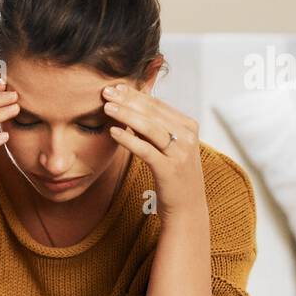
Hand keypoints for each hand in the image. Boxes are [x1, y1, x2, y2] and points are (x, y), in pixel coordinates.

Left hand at [101, 83, 205, 221]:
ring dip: (126, 115)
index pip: (158, 105)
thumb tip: (130, 107)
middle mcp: (187, 137)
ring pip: (150, 128)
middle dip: (128, 100)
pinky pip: (146, 150)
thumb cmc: (173, 176)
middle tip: (107, 91)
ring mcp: (180, 154)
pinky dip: (128, 139)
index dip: (136, 94)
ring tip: (107, 107)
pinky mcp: (169, 170)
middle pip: (153, 113)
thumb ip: (154, 128)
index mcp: (188, 127)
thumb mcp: (168, 147)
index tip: (116, 86)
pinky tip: (113, 132)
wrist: (187, 208)